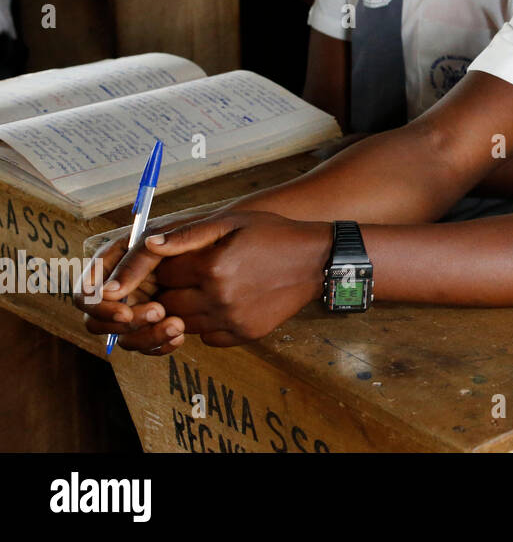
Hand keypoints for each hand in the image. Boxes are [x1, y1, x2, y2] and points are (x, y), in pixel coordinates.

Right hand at [76, 211, 209, 355]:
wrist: (234, 241)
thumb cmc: (196, 230)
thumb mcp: (167, 235)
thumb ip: (138, 260)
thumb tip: (109, 290)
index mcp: (112, 262)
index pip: (86, 293)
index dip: (100, 307)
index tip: (127, 312)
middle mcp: (118, 287)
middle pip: (98, 321)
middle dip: (126, 324)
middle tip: (159, 313)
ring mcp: (135, 306)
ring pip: (124, 337)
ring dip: (146, 337)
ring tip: (178, 325)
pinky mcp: (154, 321)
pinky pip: (146, 343)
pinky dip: (159, 345)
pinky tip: (179, 337)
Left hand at [101, 211, 331, 350]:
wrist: (317, 260)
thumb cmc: (274, 234)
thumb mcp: (232, 221)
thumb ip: (188, 234)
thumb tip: (149, 246)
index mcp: (212, 266)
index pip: (162, 274)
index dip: (162, 266)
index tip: (172, 261)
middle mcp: (219, 298)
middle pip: (167, 303)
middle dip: (167, 290)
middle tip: (183, 277)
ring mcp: (232, 320)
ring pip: (183, 323)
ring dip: (183, 309)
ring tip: (200, 290)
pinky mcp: (245, 334)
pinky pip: (207, 337)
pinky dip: (205, 324)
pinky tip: (219, 305)